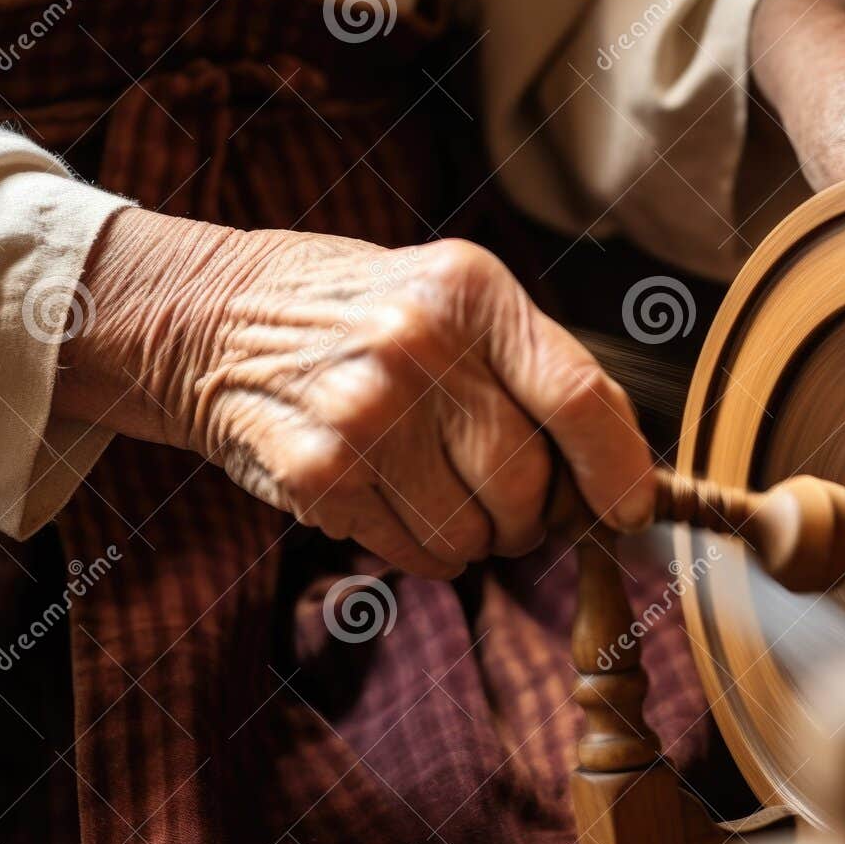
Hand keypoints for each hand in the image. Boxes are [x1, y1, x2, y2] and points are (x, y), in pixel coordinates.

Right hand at [55, 209, 655, 577]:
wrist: (214, 319)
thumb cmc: (358, 316)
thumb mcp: (450, 298)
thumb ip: (534, 367)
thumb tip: (623, 470)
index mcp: (470, 291)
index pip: (577, 396)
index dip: (617, 470)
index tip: (631, 512)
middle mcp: (418, 346)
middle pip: (526, 483)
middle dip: (532, 518)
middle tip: (512, 511)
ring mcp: (363, 413)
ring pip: (472, 533)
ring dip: (476, 539)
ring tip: (440, 497)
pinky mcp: (318, 474)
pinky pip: (414, 553)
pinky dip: (423, 551)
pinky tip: (392, 504)